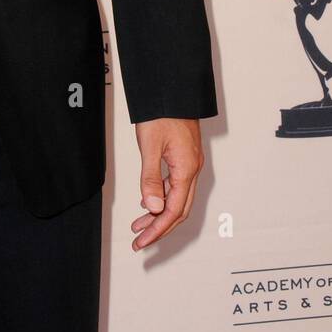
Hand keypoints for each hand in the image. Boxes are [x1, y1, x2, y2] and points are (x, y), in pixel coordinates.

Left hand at [130, 118, 204, 251]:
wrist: (172, 89)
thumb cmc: (161, 113)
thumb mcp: (150, 146)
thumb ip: (150, 178)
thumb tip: (152, 207)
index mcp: (187, 169)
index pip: (173, 210)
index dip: (157, 229)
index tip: (142, 241)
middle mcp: (192, 169)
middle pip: (179, 210)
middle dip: (159, 228)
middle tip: (140, 241)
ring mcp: (190, 163)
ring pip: (177, 199)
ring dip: (159, 214)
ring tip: (139, 225)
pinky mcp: (184, 157)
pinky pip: (176, 186)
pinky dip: (162, 198)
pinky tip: (149, 201)